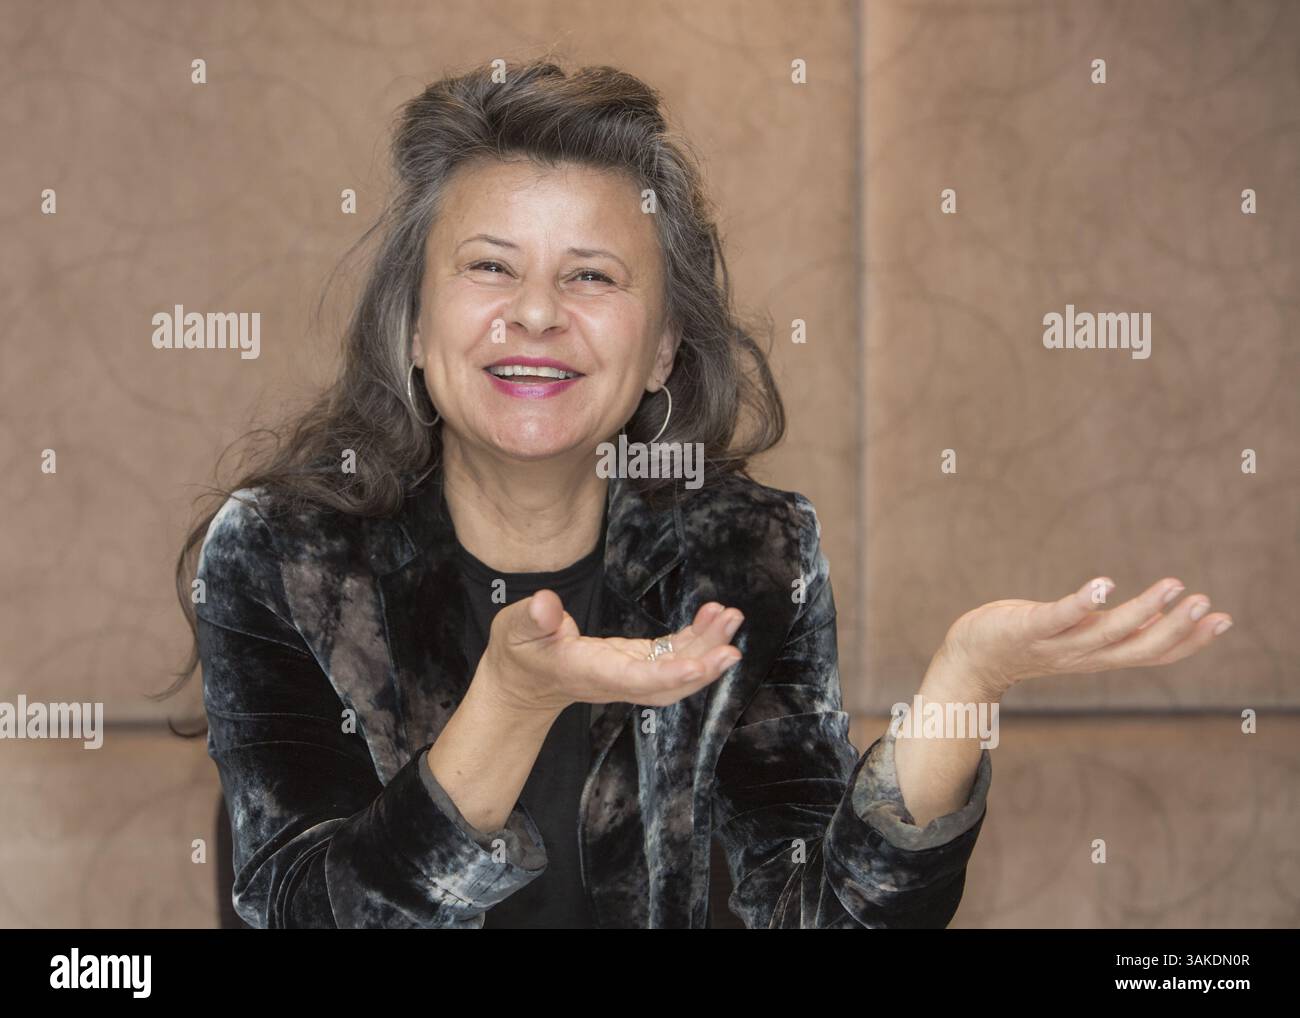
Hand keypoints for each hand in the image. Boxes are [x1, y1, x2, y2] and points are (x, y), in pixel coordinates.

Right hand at [477, 593, 744, 717]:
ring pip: (675, 671)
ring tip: (732, 618)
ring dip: (707, 649)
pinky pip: (671, 657)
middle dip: (703, 668)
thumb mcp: (514, 629)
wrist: (521, 684)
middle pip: (667, 684)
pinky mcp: (634, 663)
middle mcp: (615, 680)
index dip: (670, 674)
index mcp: (588, 672)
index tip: (701, 664)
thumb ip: (532, 618)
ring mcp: (628, 674)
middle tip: (732, 644)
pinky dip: (695, 640)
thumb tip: (546, 604)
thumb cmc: (518, 654)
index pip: (635, 679)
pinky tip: (714, 617)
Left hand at [940, 575, 1233, 699]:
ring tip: (1172, 585)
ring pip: (1106, 632)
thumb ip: (1118, 630)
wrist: (972, 659)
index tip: (1224, 620)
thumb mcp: (1081, 636)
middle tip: (1207, 603)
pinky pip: (1058, 616)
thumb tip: (1162, 616)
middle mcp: (1083, 655)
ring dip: (1141, 609)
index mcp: (1099, 655)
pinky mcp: (1027, 628)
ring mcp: (1055, 643)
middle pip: (1137, 647)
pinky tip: (1103, 584)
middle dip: (1176, 627)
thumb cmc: (1030, 640)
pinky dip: (1082, 603)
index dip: (1190, 641)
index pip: (1152, 652)